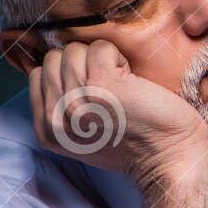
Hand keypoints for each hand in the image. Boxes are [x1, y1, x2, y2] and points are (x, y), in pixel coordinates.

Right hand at [30, 40, 207, 188]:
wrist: (169, 159)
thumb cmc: (135, 145)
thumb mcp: (82, 134)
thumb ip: (62, 107)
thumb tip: (57, 66)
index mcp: (46, 130)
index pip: (38, 75)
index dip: (68, 74)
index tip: (94, 94)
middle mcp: (54, 116)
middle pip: (53, 59)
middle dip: (82, 64)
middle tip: (109, 90)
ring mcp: (75, 99)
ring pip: (74, 50)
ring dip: (102, 61)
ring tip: (121, 87)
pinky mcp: (100, 84)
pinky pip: (100, 47)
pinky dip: (118, 57)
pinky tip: (132, 82)